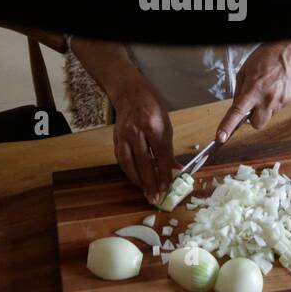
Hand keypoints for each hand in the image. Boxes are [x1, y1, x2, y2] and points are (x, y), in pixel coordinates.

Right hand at [112, 77, 173, 204]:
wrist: (130, 93)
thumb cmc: (153, 108)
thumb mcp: (167, 125)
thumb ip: (169, 148)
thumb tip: (175, 169)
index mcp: (155, 128)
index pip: (161, 157)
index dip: (164, 175)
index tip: (166, 189)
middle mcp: (138, 132)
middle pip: (144, 164)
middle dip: (150, 183)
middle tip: (155, 198)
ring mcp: (124, 136)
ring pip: (129, 164)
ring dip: (137, 181)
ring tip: (145, 192)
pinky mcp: (116, 139)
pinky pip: (121, 160)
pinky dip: (128, 172)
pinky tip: (135, 179)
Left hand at [217, 41, 290, 140]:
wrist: (290, 50)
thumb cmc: (266, 56)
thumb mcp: (244, 71)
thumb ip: (239, 91)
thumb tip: (237, 106)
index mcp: (253, 90)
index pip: (237, 112)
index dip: (228, 126)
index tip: (221, 137)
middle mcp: (268, 98)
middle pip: (257, 124)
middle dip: (252, 118)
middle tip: (252, 104)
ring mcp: (281, 100)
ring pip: (268, 115)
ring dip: (264, 107)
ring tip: (267, 88)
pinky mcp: (290, 100)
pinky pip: (278, 107)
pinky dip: (274, 100)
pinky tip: (276, 87)